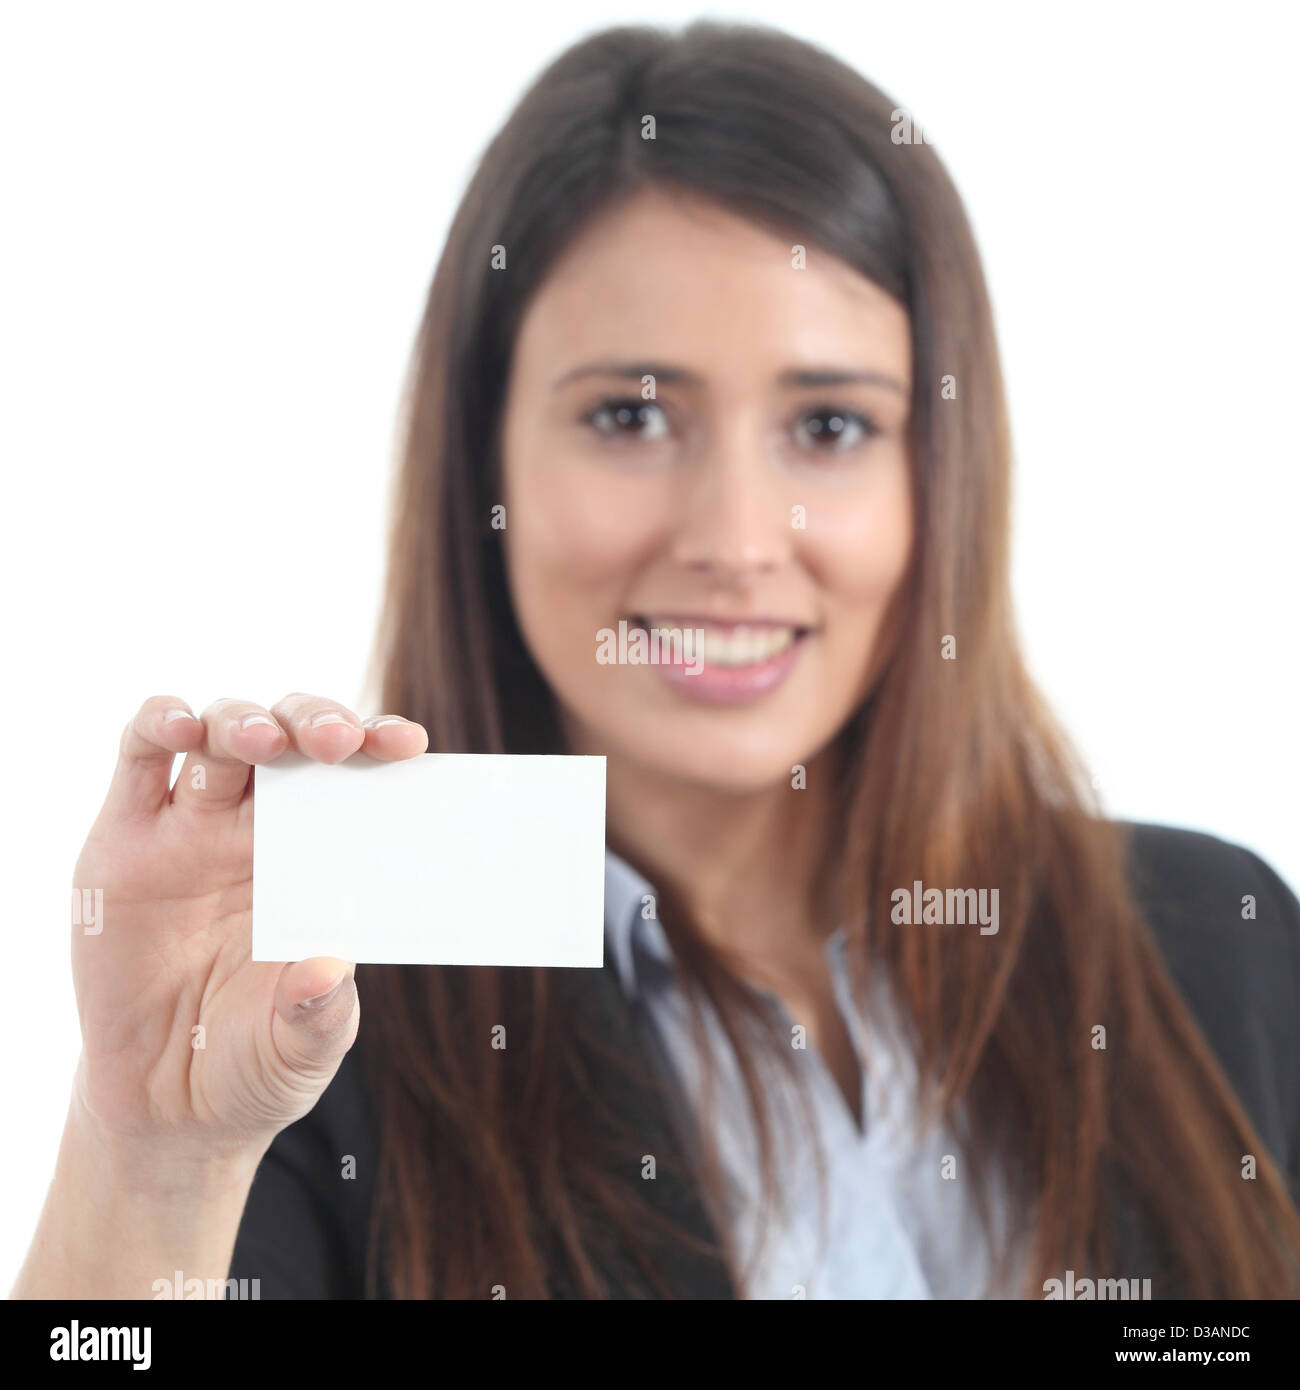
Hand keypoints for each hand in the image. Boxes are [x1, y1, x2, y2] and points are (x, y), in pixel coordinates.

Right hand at [68, 692, 426, 1161]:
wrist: (168, 1106)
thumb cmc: (255, 1059)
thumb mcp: (302, 1047)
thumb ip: (319, 1013)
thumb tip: (326, 973)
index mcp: (320, 861)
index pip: (356, 782)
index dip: (379, 749)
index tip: (409, 746)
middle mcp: (259, 831)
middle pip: (291, 738)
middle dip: (318, 723)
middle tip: (340, 741)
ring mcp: (192, 828)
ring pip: (221, 734)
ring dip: (245, 721)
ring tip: (265, 742)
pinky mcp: (125, 839)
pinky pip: (139, 757)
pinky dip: (158, 724)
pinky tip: (179, 725)